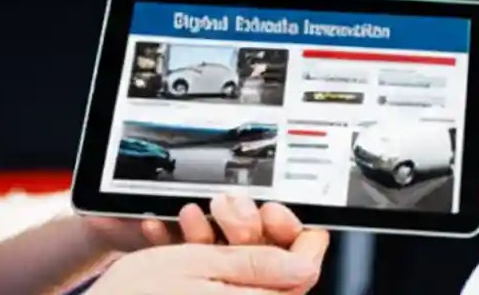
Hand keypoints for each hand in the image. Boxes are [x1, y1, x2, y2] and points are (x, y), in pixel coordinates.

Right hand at [85, 196, 328, 294]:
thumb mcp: (199, 268)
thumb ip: (257, 266)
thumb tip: (307, 264)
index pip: (303, 269)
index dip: (298, 233)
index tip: (278, 209)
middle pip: (271, 261)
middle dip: (247, 224)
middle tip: (222, 207)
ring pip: (238, 262)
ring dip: (214, 233)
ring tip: (186, 217)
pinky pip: (212, 272)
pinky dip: (194, 250)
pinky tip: (171, 235)